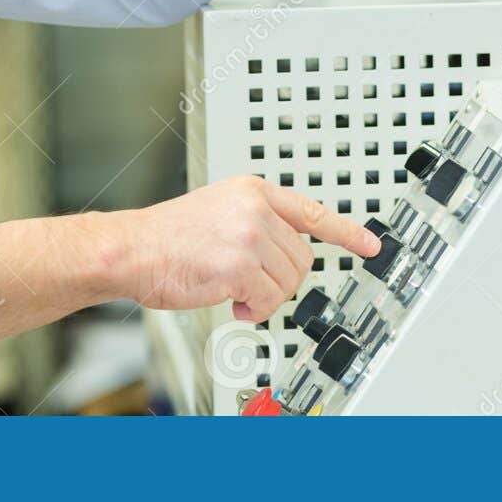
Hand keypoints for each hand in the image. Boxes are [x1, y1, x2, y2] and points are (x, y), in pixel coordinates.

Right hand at [110, 176, 381, 322]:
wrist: (132, 249)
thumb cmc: (166, 238)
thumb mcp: (218, 210)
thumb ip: (256, 222)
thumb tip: (286, 254)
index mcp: (253, 191)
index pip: (312, 211)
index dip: (347, 231)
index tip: (370, 244)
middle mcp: (255, 208)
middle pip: (303, 259)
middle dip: (281, 281)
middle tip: (250, 284)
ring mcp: (249, 234)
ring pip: (289, 282)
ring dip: (263, 297)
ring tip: (233, 290)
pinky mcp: (239, 264)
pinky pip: (268, 301)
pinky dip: (252, 310)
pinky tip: (230, 301)